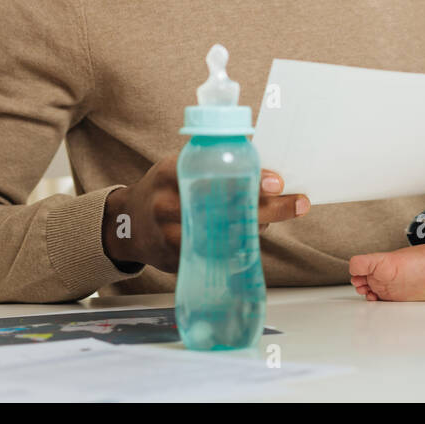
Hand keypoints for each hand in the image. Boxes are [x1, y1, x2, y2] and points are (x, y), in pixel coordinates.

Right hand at [102, 153, 308, 272]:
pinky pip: (216, 255)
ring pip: (227, 234)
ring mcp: (170, 234)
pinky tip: (249, 242)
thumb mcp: (179, 168)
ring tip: (272, 221)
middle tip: (298, 203)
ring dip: (257, 228)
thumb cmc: (164, 191)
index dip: (251, 178)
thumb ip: (212, 165)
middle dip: (269, 207)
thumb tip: (265, 171)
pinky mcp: (176, 259)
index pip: (216, 172)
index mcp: (171, 172)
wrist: (126, 226)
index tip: (277, 181)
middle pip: (228, 206)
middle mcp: (168, 202)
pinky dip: (238, 248)